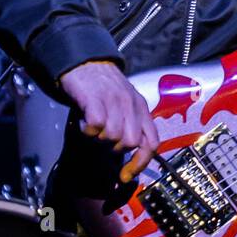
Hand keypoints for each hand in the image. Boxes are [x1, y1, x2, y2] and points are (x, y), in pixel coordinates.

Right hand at [59, 60, 159, 182]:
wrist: (85, 61)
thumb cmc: (102, 86)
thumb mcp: (124, 104)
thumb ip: (129, 125)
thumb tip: (128, 160)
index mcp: (141, 108)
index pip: (152, 142)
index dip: (140, 163)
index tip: (125, 175)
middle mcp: (131, 104)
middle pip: (131, 142)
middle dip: (114, 148)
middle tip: (102, 139)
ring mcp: (114, 101)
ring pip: (113, 136)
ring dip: (99, 138)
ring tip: (92, 126)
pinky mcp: (95, 99)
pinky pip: (96, 126)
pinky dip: (87, 129)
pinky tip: (83, 122)